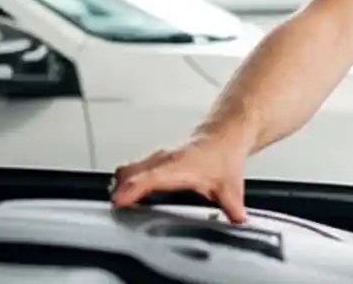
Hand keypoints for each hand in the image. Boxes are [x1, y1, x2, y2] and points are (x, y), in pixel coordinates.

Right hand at [110, 134, 248, 223]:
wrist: (226, 132)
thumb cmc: (224, 154)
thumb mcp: (230, 185)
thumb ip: (233, 207)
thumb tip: (238, 221)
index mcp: (178, 166)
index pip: (148, 177)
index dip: (131, 189)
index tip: (118, 201)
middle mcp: (163, 160)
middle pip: (128, 172)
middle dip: (118, 190)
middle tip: (114, 211)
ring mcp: (157, 158)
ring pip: (128, 168)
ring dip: (120, 185)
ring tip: (118, 207)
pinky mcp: (156, 159)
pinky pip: (134, 168)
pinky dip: (127, 181)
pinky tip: (130, 196)